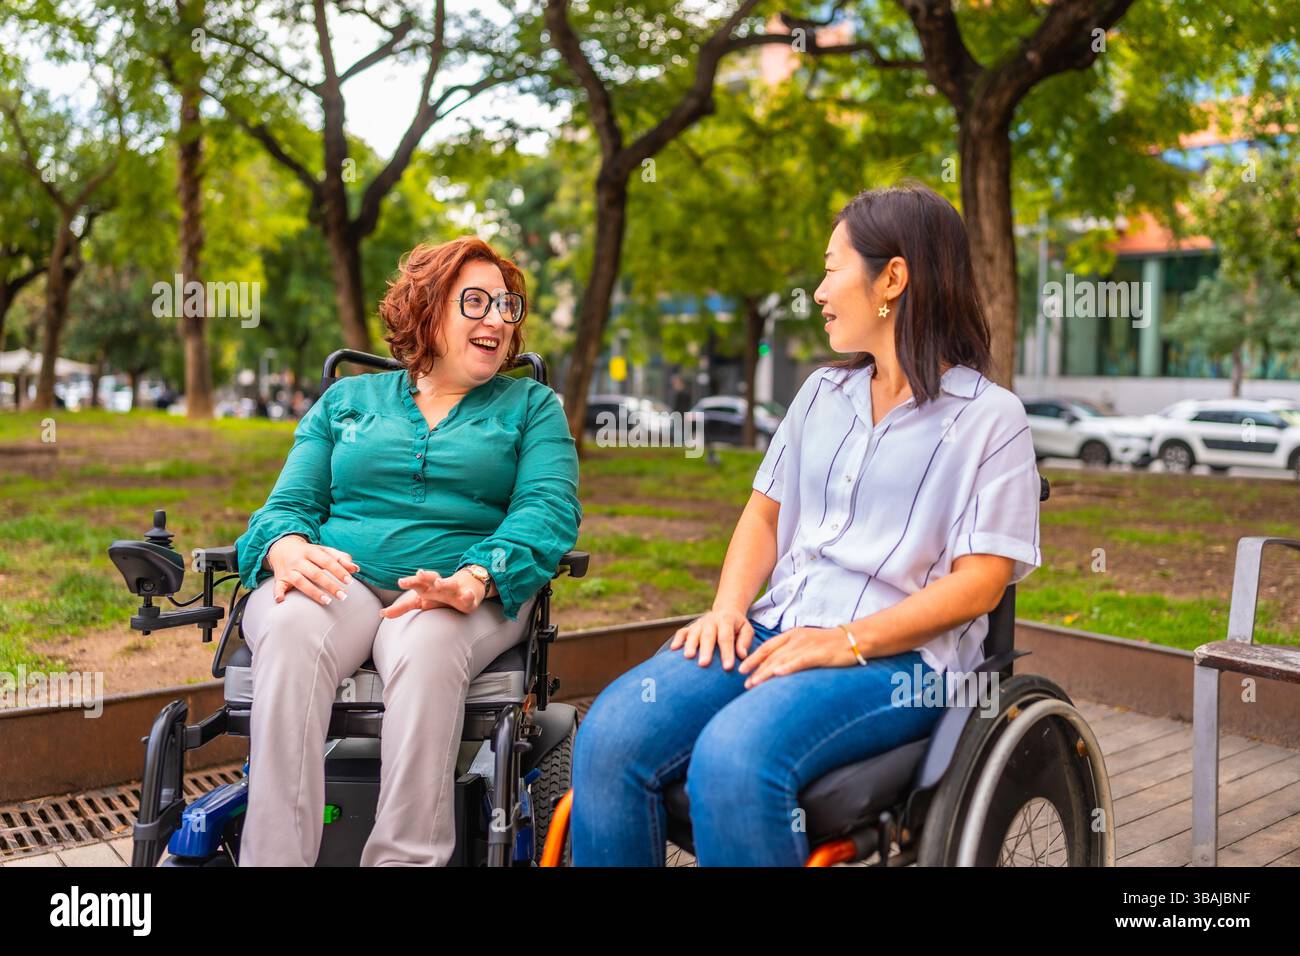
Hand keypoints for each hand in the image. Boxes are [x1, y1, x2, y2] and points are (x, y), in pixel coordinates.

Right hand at [266, 535, 358, 605]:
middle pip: (315, 573)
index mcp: (311, 551)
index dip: (338, 570)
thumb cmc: (309, 552)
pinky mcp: (280, 578)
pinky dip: (278, 593)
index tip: (349, 581)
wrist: (281, 547)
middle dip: (330, 585)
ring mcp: (289, 570)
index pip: (327, 561)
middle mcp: (299, 560)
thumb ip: (340, 558)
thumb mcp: (323, 551)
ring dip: (313, 592)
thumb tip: (355, 569)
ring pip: (300, 581)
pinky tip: (281, 600)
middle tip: (343, 596)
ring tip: (327, 601)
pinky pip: (278, 586)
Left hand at [380, 568, 485, 617]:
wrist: (465, 589)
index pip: (416, 583)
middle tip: (419, 573)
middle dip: (424, 577)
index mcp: (427, 587)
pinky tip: (468, 594)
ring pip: (449, 584)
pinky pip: (469, 597)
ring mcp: (454, 590)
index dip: (409, 582)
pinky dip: (469, 595)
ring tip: (438, 582)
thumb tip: (382, 614)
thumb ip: (402, 607)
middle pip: (431, 579)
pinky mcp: (467, 597)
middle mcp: (439, 586)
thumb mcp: (420, 602)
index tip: (400, 582)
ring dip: (444, 582)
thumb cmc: (438, 597)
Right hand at [669, 608, 753, 669]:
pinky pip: (682, 632)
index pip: (726, 637)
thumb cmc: (737, 626)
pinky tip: (674, 649)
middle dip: (706, 650)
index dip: (727, 652)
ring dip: (690, 645)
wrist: (726, 611)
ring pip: (693, 633)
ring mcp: (699, 624)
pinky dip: (678, 640)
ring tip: (688, 657)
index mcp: (726, 620)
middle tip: (704, 664)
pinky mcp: (691, 627)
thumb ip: (744, 641)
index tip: (728, 667)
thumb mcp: (746, 629)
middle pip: (708, 635)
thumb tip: (742, 655)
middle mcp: (711, 621)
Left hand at [736, 626, 858, 688]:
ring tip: (754, 683)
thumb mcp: (808, 644)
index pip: (768, 647)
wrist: (855, 639)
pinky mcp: (819, 653)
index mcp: (793, 635)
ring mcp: (808, 645)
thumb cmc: (831, 646)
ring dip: (766, 672)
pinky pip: (800, 660)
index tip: (742, 669)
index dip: (754, 658)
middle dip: (756, 668)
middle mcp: (797, 638)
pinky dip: (788, 667)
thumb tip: (778, 667)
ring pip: (782, 659)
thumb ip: (793, 652)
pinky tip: (778, 674)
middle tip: (744, 682)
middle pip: (772, 655)